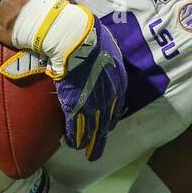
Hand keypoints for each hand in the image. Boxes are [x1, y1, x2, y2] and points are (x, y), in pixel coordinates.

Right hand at [54, 19, 126, 160]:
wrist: (78, 40)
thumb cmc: (90, 38)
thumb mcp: (105, 45)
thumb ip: (104, 53)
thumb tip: (100, 48)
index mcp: (118, 82)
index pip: (115, 105)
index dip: (109, 117)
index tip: (106, 125)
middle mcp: (109, 96)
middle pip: (106, 123)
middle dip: (101, 137)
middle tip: (98, 150)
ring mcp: (93, 103)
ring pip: (93, 129)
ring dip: (90, 143)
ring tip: (88, 154)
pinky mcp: (76, 106)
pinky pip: (76, 126)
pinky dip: (75, 137)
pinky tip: (73, 145)